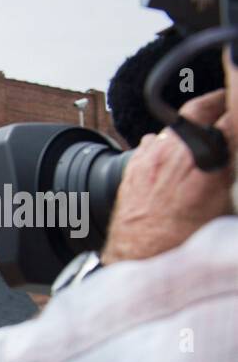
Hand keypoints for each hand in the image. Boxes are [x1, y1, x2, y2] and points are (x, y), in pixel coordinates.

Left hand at [102, 88, 233, 264]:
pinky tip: (174, 153)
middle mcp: (174, 156)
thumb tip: (234, 170)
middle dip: (217, 101)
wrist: (139, 261)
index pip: (231, 119)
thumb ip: (233, 181)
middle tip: (229, 100)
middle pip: (199, 109)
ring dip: (190, 124)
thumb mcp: (225, 212)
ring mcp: (150, 159)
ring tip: (204, 128)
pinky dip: (167, 143)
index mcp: (205, 166)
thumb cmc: (180, 244)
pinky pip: (152, 142)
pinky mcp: (133, 167)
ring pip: (174, 125)